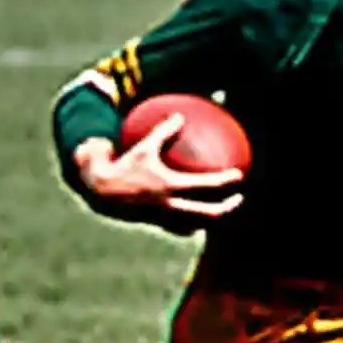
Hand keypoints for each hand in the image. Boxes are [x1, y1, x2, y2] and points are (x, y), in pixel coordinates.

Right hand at [74, 113, 244, 217]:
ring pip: (195, 224)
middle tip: (238, 199)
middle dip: (226, 208)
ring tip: (221, 210)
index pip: (205, 184)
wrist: (103, 192)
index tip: (239, 175)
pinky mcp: (158, 223)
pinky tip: (195, 217)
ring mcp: (165, 217)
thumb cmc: (124, 165)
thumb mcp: (144, 146)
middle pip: (207, 213)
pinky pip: (180, 226)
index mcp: (170, 186)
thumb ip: (163, 131)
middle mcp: (170, 205)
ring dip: (210, 219)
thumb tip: (179, 116)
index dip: (225, 181)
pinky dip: (191, 223)